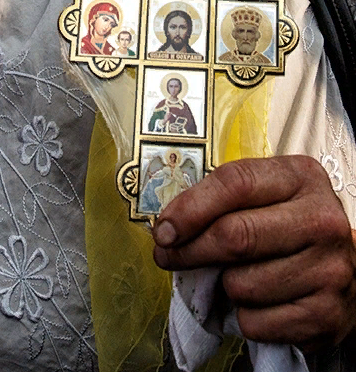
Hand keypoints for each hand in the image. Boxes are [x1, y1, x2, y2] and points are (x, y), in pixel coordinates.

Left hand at [152, 155, 355, 350]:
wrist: (342, 269)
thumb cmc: (285, 226)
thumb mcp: (261, 195)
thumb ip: (218, 201)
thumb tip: (168, 229)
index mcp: (300, 177)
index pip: (234, 183)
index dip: (189, 208)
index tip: (163, 230)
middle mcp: (322, 220)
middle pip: (235, 236)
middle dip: (189, 251)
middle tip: (168, 257)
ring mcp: (331, 269)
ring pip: (242, 284)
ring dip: (224, 287)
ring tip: (236, 278)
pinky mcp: (329, 314)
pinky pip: (257, 322)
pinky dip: (245, 317)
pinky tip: (259, 302)